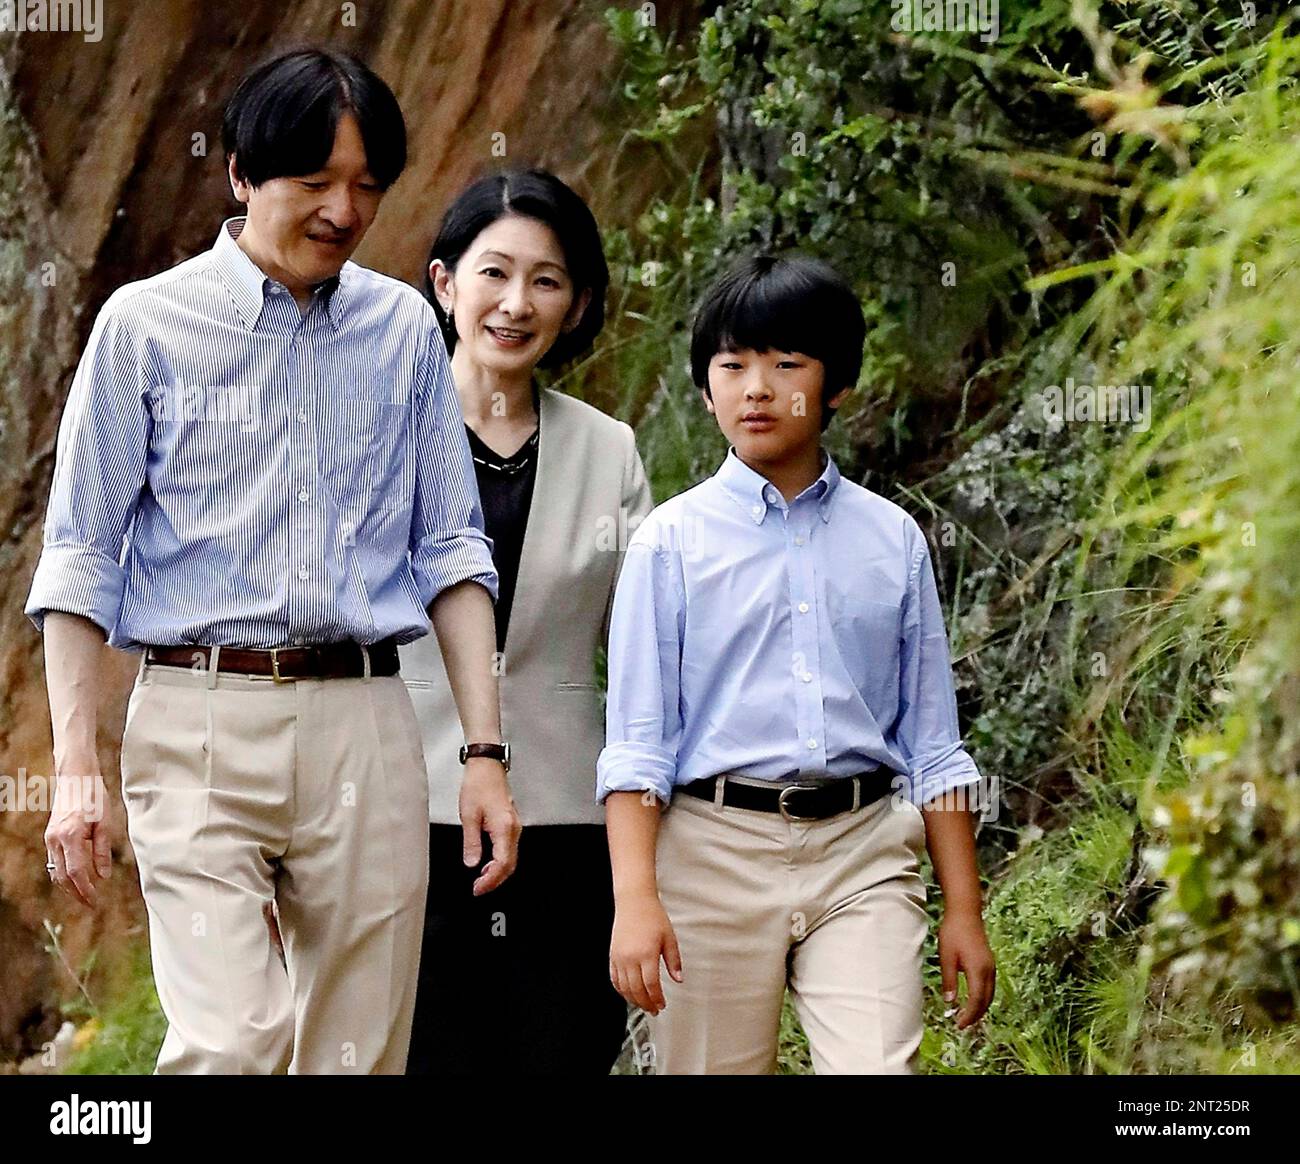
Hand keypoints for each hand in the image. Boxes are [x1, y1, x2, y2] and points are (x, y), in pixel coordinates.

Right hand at [45, 763, 111, 908]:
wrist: (76, 777)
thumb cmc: (94, 796)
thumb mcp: (105, 823)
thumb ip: (102, 851)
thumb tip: (103, 876)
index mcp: (71, 836)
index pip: (76, 872)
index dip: (85, 890)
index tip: (95, 901)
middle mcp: (55, 839)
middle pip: (62, 876)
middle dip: (75, 893)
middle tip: (90, 904)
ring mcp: (49, 838)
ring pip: (55, 871)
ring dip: (68, 886)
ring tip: (84, 895)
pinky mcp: (49, 836)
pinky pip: (53, 861)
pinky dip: (63, 873)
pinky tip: (75, 878)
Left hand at [458, 757, 520, 894]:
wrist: (487, 765)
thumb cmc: (478, 784)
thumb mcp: (469, 815)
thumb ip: (471, 842)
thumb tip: (471, 863)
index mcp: (504, 828)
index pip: (502, 864)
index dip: (490, 880)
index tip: (477, 888)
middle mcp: (514, 828)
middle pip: (510, 864)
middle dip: (495, 880)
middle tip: (478, 889)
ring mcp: (515, 826)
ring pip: (511, 858)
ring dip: (497, 872)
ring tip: (481, 879)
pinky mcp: (511, 823)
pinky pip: (509, 848)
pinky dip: (500, 861)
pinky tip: (487, 862)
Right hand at [610, 891, 681, 1014]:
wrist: (634, 901)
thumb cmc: (652, 916)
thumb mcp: (669, 937)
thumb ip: (674, 961)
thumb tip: (678, 979)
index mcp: (647, 954)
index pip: (651, 985)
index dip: (657, 998)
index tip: (662, 1005)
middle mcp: (631, 958)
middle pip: (637, 990)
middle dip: (646, 1003)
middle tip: (654, 1010)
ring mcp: (620, 958)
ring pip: (624, 987)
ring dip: (634, 1000)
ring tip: (643, 1004)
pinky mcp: (612, 955)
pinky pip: (614, 979)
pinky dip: (621, 990)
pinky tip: (628, 993)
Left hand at [938, 909, 994, 1028]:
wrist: (965, 912)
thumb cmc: (954, 932)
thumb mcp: (946, 957)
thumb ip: (949, 980)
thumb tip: (950, 1002)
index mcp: (978, 970)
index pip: (976, 1001)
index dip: (969, 1015)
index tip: (958, 1024)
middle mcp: (988, 970)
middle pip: (986, 1000)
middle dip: (976, 1015)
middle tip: (962, 1024)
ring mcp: (991, 966)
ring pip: (990, 994)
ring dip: (980, 1007)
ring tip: (967, 1016)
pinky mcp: (989, 962)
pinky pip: (989, 986)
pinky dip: (983, 997)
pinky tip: (973, 999)